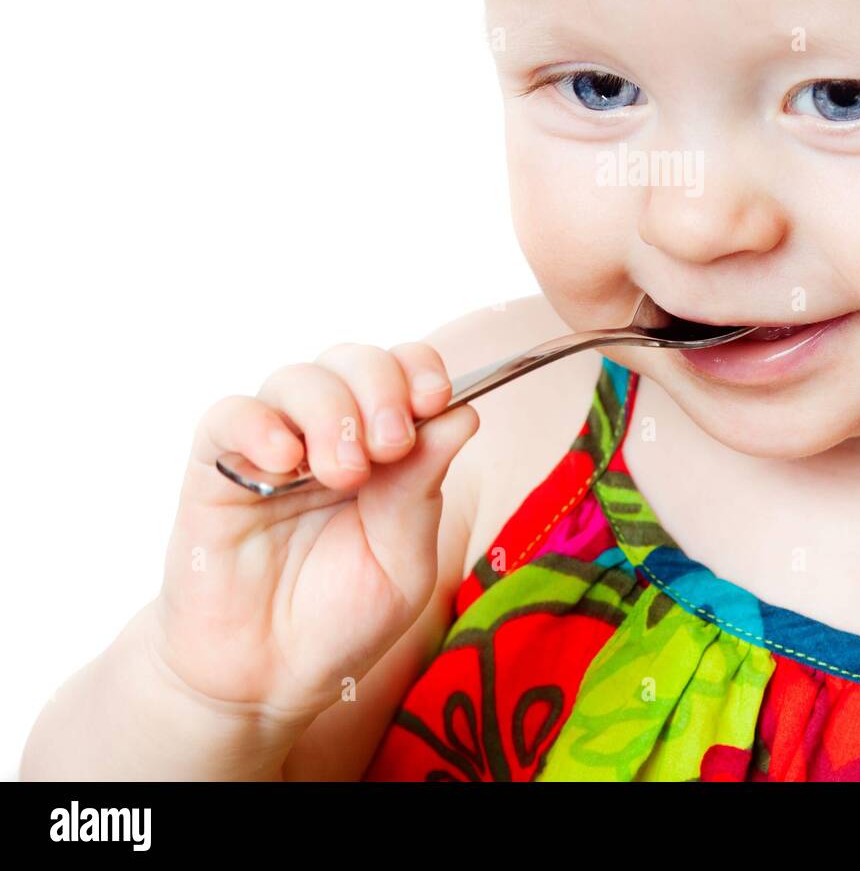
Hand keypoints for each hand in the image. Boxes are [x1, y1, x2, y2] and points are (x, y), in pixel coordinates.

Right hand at [153, 341, 478, 731]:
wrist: (267, 680)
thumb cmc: (341, 618)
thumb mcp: (402, 562)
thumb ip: (422, 489)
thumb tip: (462, 414)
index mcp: (384, 446)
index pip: (405, 370)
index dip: (422, 370)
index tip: (436, 401)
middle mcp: (329, 433)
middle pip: (355, 360)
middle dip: (382, 388)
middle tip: (390, 445)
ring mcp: (272, 447)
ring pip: (298, 378)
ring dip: (331, 413)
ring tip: (342, 475)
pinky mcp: (215, 470)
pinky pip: (229, 415)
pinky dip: (259, 423)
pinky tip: (283, 459)